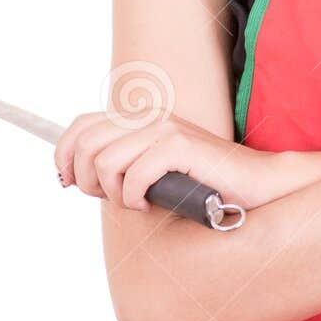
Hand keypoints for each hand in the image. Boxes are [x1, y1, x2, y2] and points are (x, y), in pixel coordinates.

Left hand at [53, 112, 288, 211]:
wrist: (256, 187)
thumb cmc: (204, 187)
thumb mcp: (153, 173)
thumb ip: (120, 166)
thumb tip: (77, 177)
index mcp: (140, 120)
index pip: (82, 125)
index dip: (63, 154)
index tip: (67, 182)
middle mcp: (150, 118)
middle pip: (86, 144)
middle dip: (85, 180)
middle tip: (109, 198)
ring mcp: (165, 129)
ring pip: (105, 161)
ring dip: (113, 192)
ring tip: (135, 202)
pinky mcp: (180, 146)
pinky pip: (133, 176)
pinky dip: (134, 197)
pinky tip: (150, 203)